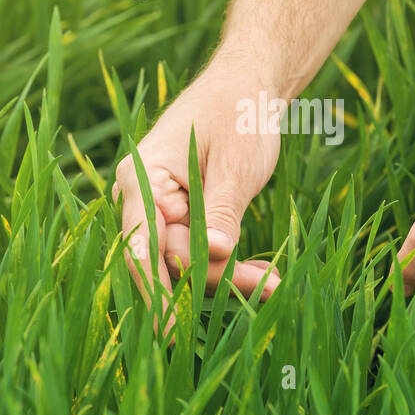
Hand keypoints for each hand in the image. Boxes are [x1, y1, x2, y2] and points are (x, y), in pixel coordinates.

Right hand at [113, 60, 281, 332]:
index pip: (139, 245)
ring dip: (228, 273)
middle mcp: (141, 197)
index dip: (155, 291)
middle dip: (212, 277)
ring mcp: (160, 209)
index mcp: (141, 178)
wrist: (248, 85)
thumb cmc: (239, 112)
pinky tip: (264, 273)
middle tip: (266, 285)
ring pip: (187, 260)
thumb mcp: (235, 164)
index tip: (170, 329)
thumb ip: (220, 212)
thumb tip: (213, 256)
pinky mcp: (183, 217)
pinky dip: (230, 262)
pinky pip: (201, 250)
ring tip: (275, 280)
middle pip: (167, 259)